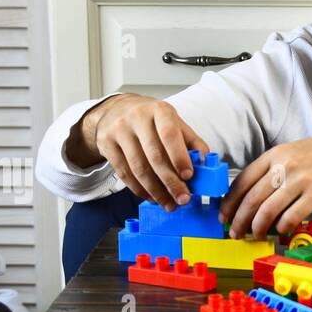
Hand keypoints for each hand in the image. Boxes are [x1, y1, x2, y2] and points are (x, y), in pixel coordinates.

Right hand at [72, 93, 209, 208]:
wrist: (115, 109)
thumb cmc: (151, 118)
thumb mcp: (174, 121)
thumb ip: (191, 140)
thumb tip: (205, 161)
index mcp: (159, 110)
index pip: (170, 134)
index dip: (179, 157)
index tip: (189, 176)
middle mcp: (137, 118)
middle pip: (154, 156)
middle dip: (170, 181)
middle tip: (182, 198)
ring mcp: (119, 131)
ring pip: (138, 168)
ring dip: (155, 190)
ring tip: (168, 203)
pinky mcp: (106, 145)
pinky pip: (123, 173)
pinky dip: (139, 189)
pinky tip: (150, 196)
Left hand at [219, 129, 311, 238]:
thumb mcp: (294, 152)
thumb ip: (273, 169)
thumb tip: (250, 196)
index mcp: (276, 154)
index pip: (243, 181)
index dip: (230, 202)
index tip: (224, 216)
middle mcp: (285, 166)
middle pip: (251, 199)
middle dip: (239, 221)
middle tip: (235, 232)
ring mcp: (302, 180)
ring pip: (267, 211)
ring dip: (256, 228)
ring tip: (255, 235)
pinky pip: (291, 217)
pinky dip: (282, 228)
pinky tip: (280, 231)